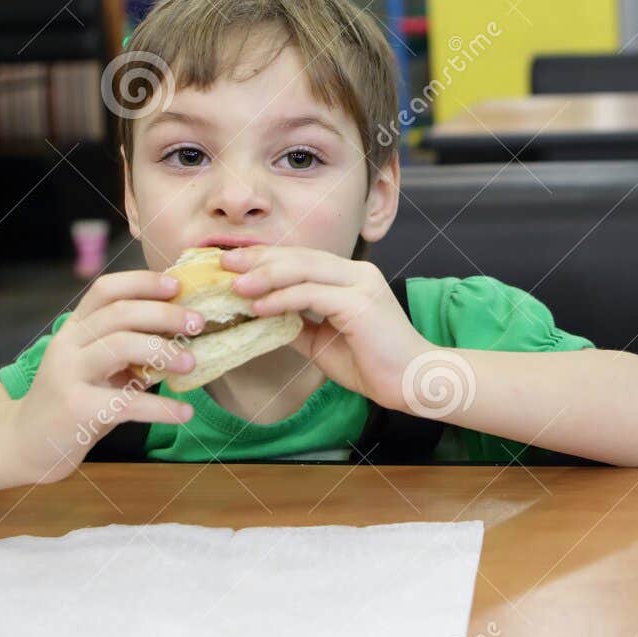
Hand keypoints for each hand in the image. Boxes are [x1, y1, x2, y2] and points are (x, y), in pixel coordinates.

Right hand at [13, 269, 201, 480]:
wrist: (27, 444)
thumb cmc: (75, 400)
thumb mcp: (98, 367)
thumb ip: (131, 349)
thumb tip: (186, 335)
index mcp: (76, 328)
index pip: (106, 289)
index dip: (143, 282)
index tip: (178, 286)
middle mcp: (68, 344)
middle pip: (120, 313)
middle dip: (165, 314)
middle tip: (199, 323)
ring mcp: (68, 374)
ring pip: (121, 346)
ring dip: (164, 351)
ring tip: (192, 363)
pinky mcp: (75, 408)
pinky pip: (126, 402)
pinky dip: (161, 407)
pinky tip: (185, 412)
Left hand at [218, 246, 434, 408]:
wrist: (413, 381)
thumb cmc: (373, 365)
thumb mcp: (324, 342)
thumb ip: (298, 325)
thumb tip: (262, 320)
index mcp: (351, 278)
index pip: (302, 258)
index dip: (267, 258)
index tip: (233, 263)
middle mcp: (357, 273)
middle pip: (300, 255)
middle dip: (259, 257)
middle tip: (224, 262)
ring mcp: (361, 284)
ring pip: (304, 268)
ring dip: (265, 275)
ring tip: (234, 284)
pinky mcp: (361, 303)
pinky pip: (312, 294)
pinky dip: (282, 298)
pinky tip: (259, 306)